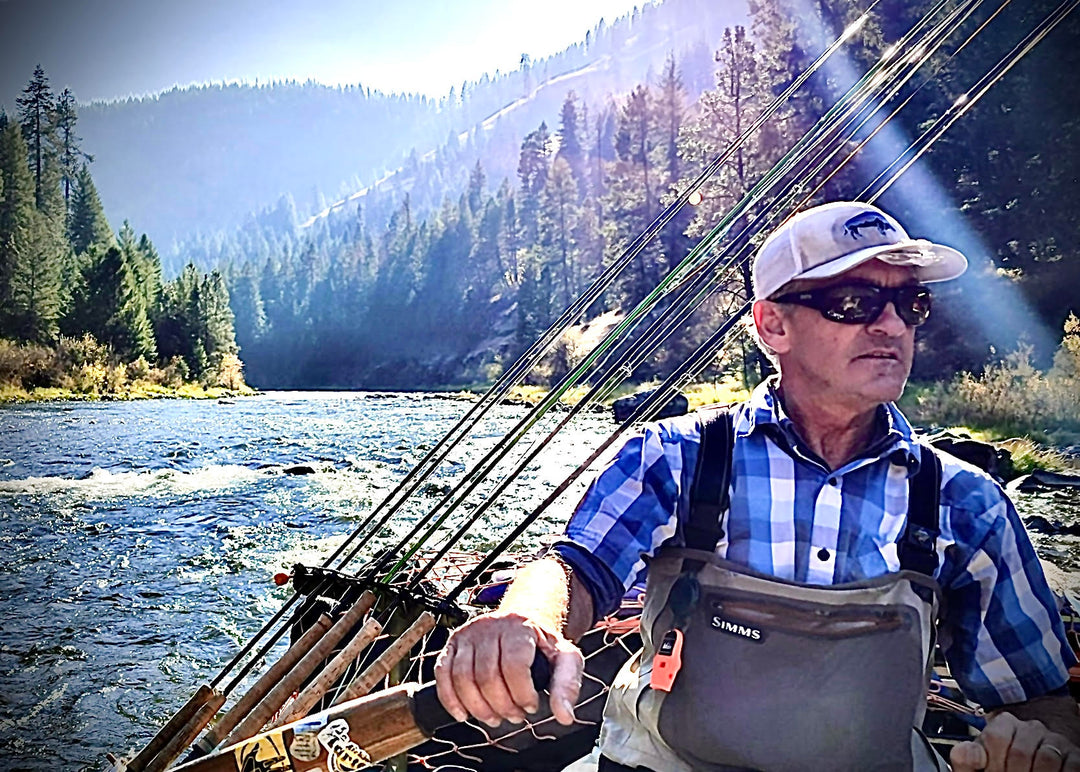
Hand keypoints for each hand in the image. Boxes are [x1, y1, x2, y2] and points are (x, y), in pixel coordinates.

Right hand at [434, 611, 583, 727]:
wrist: (522, 620)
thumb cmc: (542, 642)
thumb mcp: (565, 658)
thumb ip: (568, 685)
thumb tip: (564, 716)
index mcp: (519, 626)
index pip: (514, 665)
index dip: (522, 694)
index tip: (531, 705)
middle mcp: (489, 625)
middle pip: (486, 676)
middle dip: (501, 705)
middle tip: (515, 715)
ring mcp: (468, 634)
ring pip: (462, 678)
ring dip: (478, 707)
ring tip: (494, 717)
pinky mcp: (452, 643)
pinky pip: (442, 673)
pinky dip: (450, 698)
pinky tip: (463, 714)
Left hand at [951, 712, 1079, 770]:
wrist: (1024, 763)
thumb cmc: (1000, 764)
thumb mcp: (979, 761)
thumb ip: (966, 757)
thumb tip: (966, 755)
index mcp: (1003, 724)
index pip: (996, 737)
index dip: (992, 761)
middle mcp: (1031, 728)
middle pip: (1020, 752)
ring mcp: (1054, 741)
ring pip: (1047, 760)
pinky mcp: (1073, 755)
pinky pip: (1069, 767)